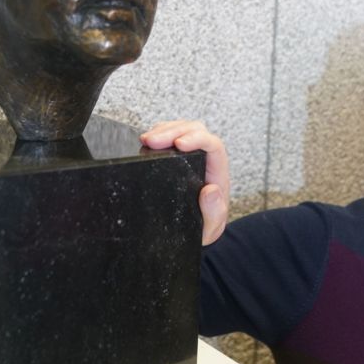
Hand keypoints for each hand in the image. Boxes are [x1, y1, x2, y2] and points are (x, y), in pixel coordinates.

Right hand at [140, 120, 228, 244]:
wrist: (191, 234)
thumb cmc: (202, 228)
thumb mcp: (210, 227)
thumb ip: (214, 212)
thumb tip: (211, 190)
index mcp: (217, 172)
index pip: (212, 145)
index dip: (197, 139)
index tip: (179, 144)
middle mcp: (206, 160)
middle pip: (195, 130)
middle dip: (173, 131)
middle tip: (151, 140)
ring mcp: (190, 156)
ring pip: (182, 129)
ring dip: (164, 130)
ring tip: (146, 139)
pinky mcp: (176, 158)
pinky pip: (171, 136)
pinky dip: (159, 134)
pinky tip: (148, 141)